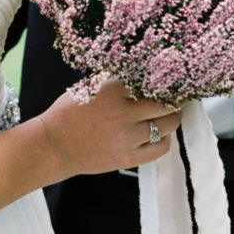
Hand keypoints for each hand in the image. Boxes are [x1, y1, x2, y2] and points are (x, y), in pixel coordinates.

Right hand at [38, 78, 180, 178]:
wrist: (53, 146)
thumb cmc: (68, 113)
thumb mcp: (90, 87)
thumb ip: (116, 82)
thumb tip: (142, 74)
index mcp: (112, 91)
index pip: (151, 81)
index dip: (163, 80)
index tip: (171, 79)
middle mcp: (122, 113)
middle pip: (166, 104)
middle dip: (176, 99)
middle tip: (180, 96)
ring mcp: (126, 137)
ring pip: (167, 125)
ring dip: (172, 118)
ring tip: (170, 114)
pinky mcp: (127, 158)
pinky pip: (160, 148)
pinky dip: (164, 139)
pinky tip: (159, 134)